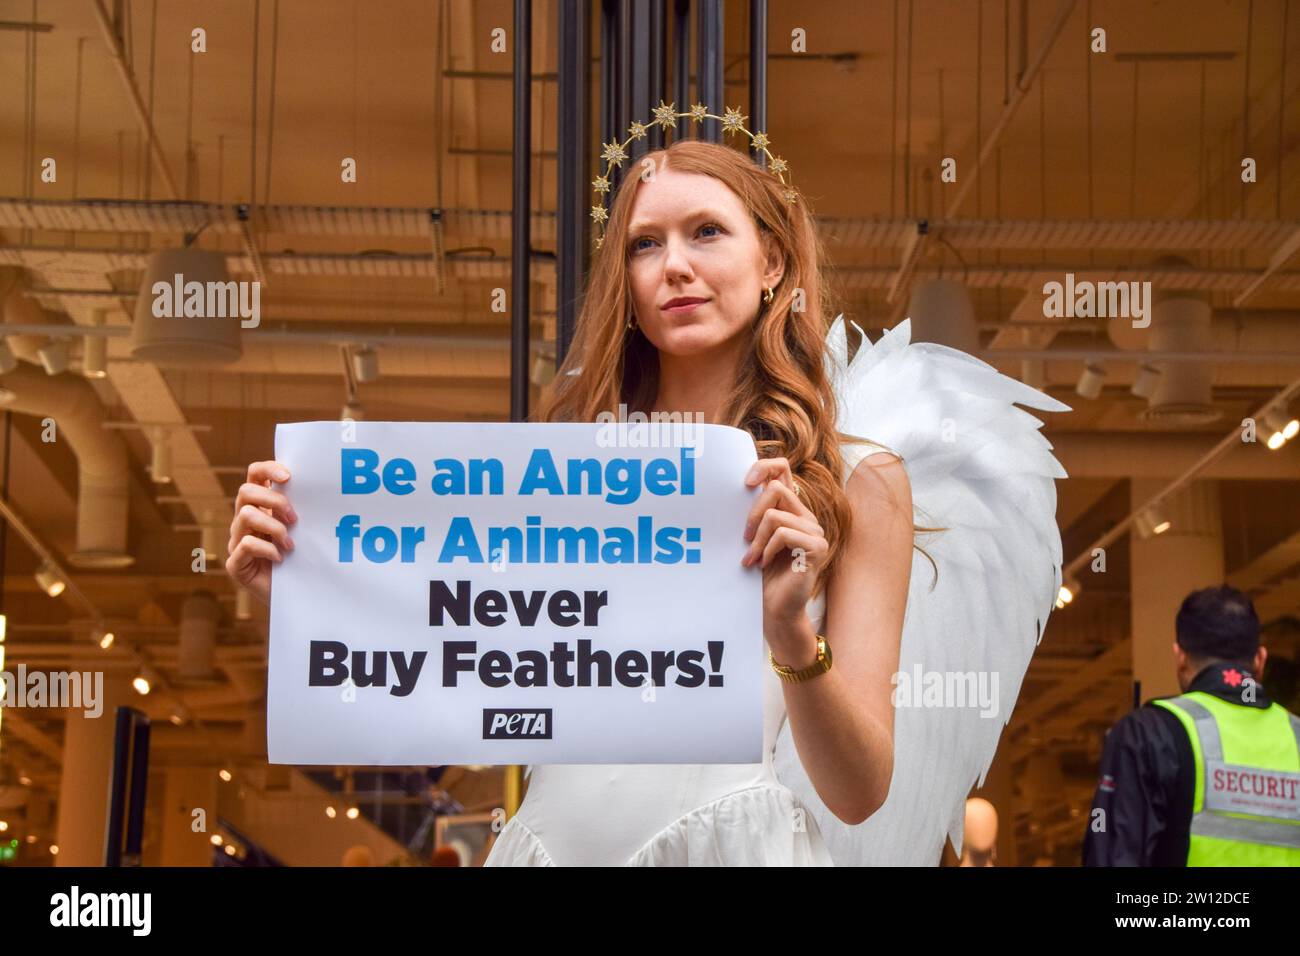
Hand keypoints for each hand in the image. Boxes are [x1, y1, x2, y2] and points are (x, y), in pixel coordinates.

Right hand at [226, 459, 296, 606]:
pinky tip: (280, 558)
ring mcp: (237, 541)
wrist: (297, 595)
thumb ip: (299, 509)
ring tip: (290, 544)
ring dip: (274, 528)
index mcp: (261, 506)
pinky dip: (267, 549)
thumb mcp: (303, 529)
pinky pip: (245, 544)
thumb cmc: (302, 558)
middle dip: (274, 501)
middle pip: (246, 491)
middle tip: (294, 518)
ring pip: (246, 515)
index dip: (267, 469)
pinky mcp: (235, 564)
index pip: (254, 475)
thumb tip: (314, 485)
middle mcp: (245, 521)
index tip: (288, 476)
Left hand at [740, 457, 827, 652]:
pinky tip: (763, 565)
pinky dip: (767, 549)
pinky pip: (783, 534)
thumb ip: (754, 514)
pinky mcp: (816, 548)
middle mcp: (806, 516)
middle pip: (776, 489)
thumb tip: (738, 486)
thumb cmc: (760, 575)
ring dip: (757, 540)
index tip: (745, 482)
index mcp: (791, 509)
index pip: (782, 470)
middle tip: (744, 539)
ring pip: (775, 515)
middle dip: (752, 514)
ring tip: (751, 559)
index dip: (764, 467)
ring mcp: (814, 532)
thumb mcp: (753, 538)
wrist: (774, 609)